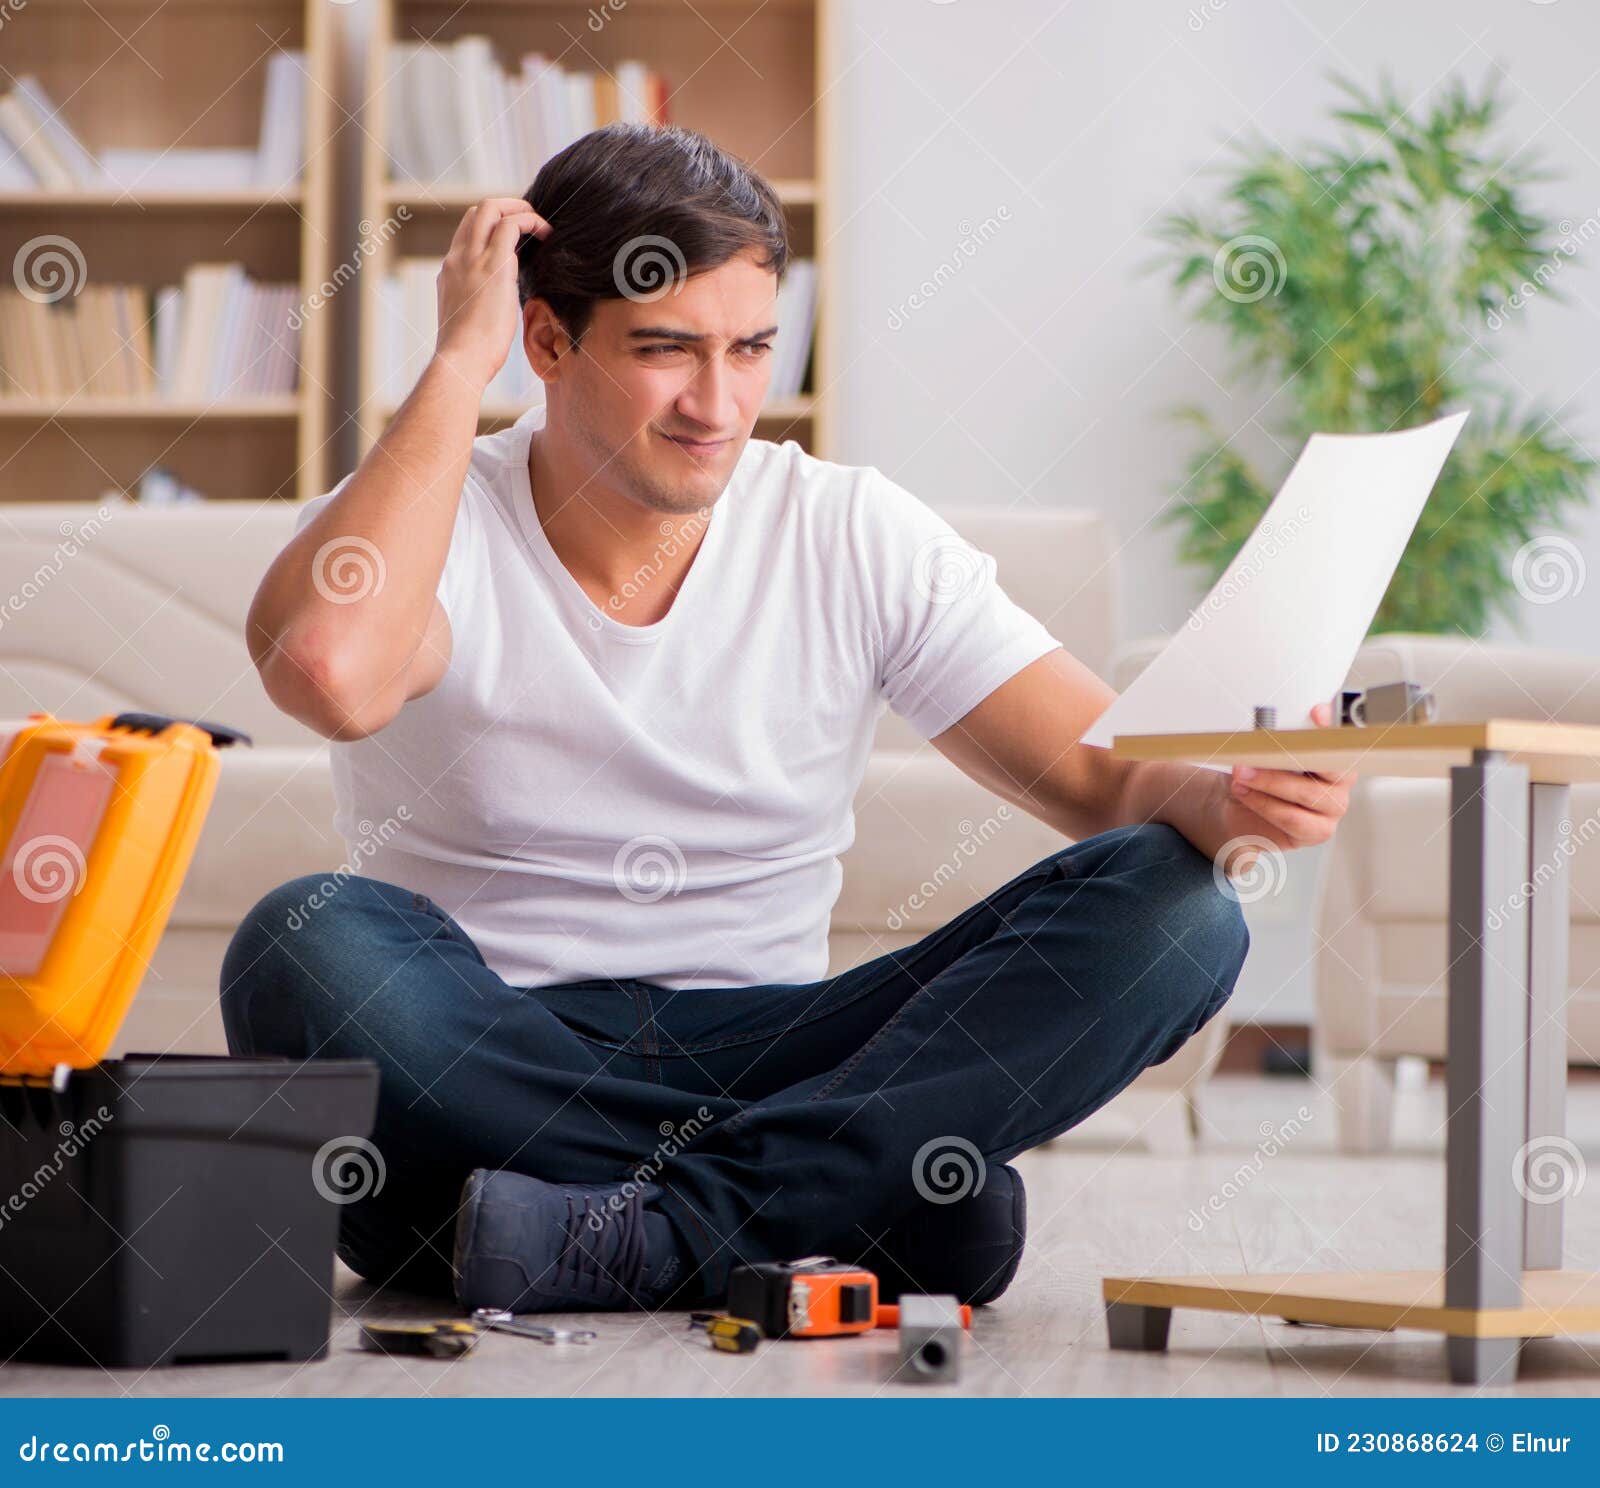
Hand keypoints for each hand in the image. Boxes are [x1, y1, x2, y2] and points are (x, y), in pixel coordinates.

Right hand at [433, 197, 550, 391]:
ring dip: (519, 208)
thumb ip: (479, 303)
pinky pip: (512, 225)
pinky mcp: (494, 265)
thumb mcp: (469, 319)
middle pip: (476, 211)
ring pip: (490, 208)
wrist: (460, 360)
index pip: (468, 233)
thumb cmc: (468, 353)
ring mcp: (472, 258)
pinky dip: (531, 222)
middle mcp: (457, 258)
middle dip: (505, 206)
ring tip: (541, 224)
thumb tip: (498, 306)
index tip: (514, 235)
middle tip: (529, 219)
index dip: (491, 225)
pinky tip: (547, 234)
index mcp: (451, 271)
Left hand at [1217, 701, 1353, 868]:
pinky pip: (1294, 818)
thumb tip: (1259, 729)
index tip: (1316, 712)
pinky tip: (1245, 794)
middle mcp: (1340, 780)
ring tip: (1241, 776)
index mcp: (1333, 754)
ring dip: (1269, 783)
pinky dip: (1265, 805)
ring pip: (1309, 794)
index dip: (1331, 725)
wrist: (1239, 811)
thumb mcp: (1259, 753)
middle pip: (1329, 765)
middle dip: (1290, 755)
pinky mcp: (1318, 831)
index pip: (1339, 736)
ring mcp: (1333, 807)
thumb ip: (1270, 740)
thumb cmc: (1256, 778)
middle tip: (1257, 750)